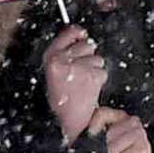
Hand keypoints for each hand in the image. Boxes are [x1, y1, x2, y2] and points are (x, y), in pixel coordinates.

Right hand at [42, 25, 106, 143]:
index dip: (77, 33)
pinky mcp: (91, 76)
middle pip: (86, 45)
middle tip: (80, 73)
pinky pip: (102, 72)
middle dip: (88, 57)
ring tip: (83, 83)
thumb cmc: (62, 98)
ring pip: (97, 59)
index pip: (68, 32)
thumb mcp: (55, 72)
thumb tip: (81, 36)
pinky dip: (99, 81)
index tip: (81, 33)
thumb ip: (65, 52)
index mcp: (51, 57)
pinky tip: (89, 89)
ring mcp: (78, 68)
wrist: (67, 120)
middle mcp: (63, 60)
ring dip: (94, 70)